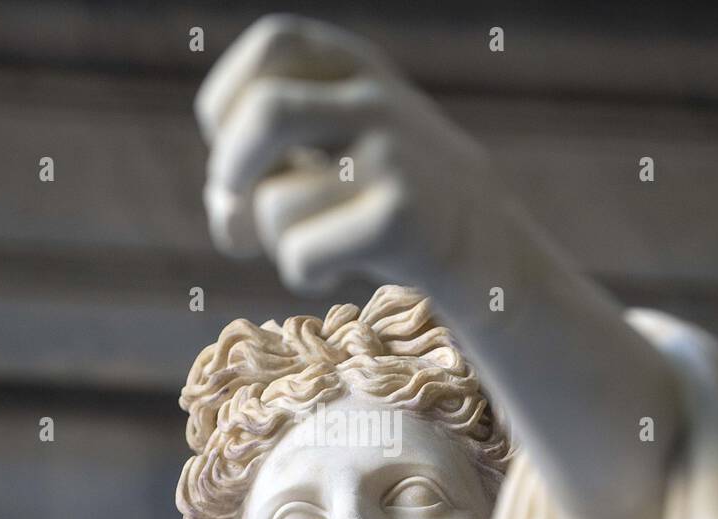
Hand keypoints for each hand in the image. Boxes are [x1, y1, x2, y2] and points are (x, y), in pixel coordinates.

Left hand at [196, 14, 515, 295]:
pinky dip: (300, 273)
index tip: (236, 147)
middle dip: (230, 168)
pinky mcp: (399, 220)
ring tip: (311, 246)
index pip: (275, 44)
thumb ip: (260, 175)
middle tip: (243, 202)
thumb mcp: (332, 162)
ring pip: (274, 202)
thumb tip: (227, 220)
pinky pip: (301, 253)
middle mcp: (377, 103)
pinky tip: (330, 275)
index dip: (230, 99)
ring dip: (272, 239)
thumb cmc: (389, 203)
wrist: (491, 253)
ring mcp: (393, 159)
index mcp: (360, 70)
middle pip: (266, 112)